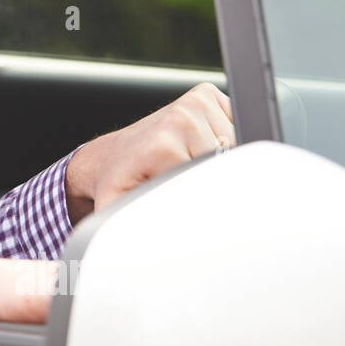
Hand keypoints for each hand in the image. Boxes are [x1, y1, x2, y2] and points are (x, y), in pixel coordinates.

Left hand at [64, 82, 233, 217]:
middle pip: (227, 163)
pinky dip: (226, 140)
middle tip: (182, 181)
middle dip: (211, 178)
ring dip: (218, 161)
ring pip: (236, 146)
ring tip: (186, 164)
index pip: (212, 179)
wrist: (108, 159)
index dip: (203, 193)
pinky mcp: (207, 97)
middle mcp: (181, 119)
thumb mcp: (125, 211)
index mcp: (163, 147)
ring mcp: (195, 103)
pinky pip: (235, 124)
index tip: (186, 195)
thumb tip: (172, 248)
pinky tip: (197, 147)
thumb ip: (144, 229)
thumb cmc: (120, 185)